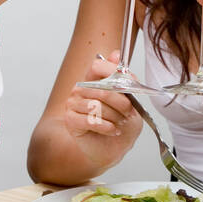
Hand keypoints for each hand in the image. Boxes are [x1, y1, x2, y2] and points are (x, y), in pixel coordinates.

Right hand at [62, 50, 142, 169]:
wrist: (115, 148)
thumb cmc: (121, 123)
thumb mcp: (131, 98)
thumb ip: (123, 77)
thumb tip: (115, 53)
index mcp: (93, 80)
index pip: (98, 66)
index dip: (115, 74)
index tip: (129, 86)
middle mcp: (80, 89)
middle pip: (102, 88)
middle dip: (122, 103)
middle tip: (128, 112)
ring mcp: (73, 104)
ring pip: (97, 106)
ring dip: (115, 116)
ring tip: (119, 122)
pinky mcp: (71, 120)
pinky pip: (91, 120)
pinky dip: (107, 126)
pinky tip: (112, 130)